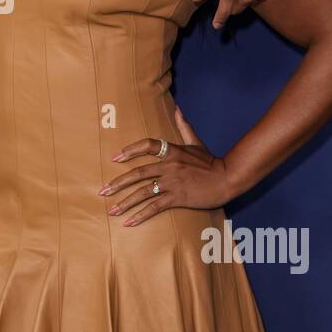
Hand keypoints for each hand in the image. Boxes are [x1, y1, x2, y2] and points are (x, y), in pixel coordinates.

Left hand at [98, 107, 232, 224]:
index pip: (146, 145)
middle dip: (117, 183)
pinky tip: (129, 222)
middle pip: (138, 173)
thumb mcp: (197, 142)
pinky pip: (155, 207)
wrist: (228, 178)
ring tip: (111, 210)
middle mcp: (169, 166)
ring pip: (143, 192)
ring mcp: (173, 182)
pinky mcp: (178, 198)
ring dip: (125, 202)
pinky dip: (141, 215)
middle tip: (103, 191)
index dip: (129, 151)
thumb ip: (184, 126)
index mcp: (172, 151)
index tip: (115, 158)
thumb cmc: (211, 162)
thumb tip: (177, 109)